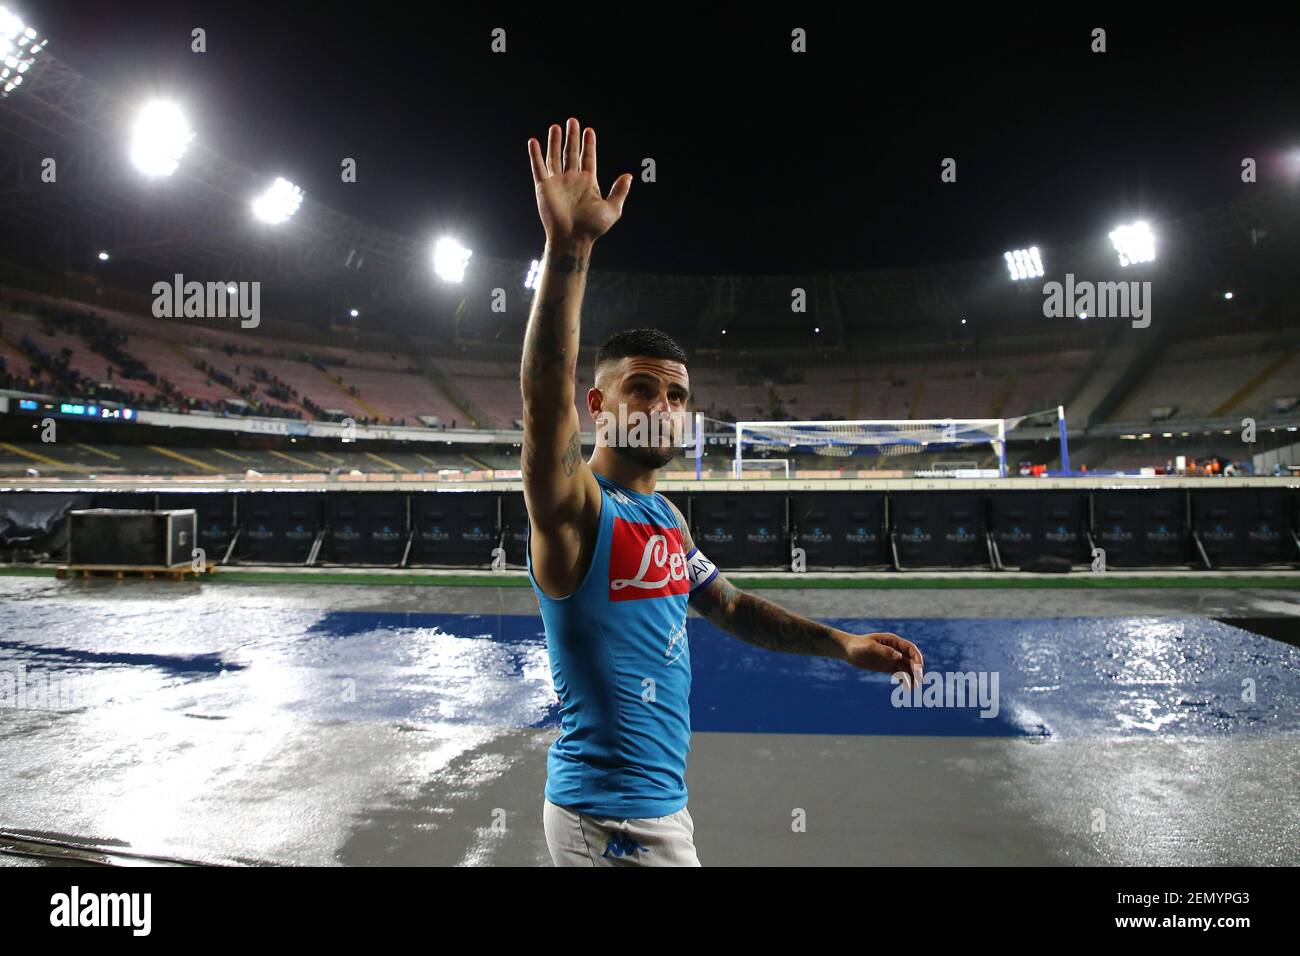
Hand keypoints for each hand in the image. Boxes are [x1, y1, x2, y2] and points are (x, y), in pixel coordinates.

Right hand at [528, 117, 631, 241]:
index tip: (589, 130)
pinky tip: (533, 141)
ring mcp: (557, 182)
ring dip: (554, 142)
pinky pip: (538, 167)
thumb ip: (620, 191)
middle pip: (571, 153)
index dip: (589, 144)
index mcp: (588, 182)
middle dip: (572, 137)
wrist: (572, 238)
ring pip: (555, 157)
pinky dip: (535, 154)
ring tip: (556, 126)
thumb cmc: (592, 228)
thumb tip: (629, 175)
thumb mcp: (612, 209)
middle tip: (572, 121)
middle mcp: (572, 180)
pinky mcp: (543, 187)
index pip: (588, 158)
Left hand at [840, 632, 924, 686]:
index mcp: (893, 641)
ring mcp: (892, 658)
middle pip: (911, 659)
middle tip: (919, 681)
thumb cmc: (857, 645)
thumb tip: (899, 656)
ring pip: (906, 668)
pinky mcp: (887, 666)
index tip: (919, 668)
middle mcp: (895, 649)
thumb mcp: (869, 647)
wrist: (847, 650)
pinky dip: (904, 679)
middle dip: (916, 670)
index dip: (917, 658)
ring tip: (914, 687)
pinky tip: (907, 687)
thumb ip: (884, 651)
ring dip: (912, 676)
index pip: (910, 648)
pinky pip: (899, 673)